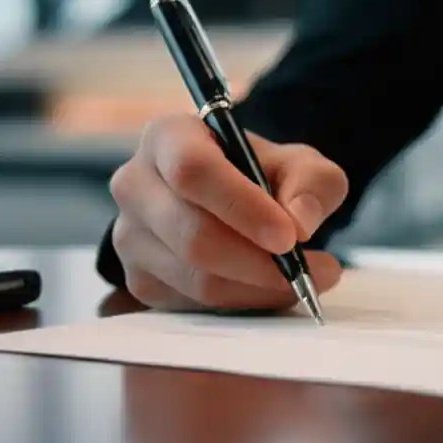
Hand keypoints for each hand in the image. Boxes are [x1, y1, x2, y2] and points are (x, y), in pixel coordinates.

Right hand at [109, 115, 347, 310]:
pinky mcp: (139, 280)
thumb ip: (312, 183)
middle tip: (311, 270)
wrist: (227, 203)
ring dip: (257, 289)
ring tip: (301, 280)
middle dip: (259, 263)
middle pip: (193, 235)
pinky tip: (268, 289)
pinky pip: (193, 305)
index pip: (193, 170)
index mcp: (167, 138)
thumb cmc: (259, 176)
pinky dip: (241, 304)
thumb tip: (300, 223)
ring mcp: (129, 237)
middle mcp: (135, 185)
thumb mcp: (299, 164)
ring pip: (195, 279)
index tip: (289, 236)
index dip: (242, 207)